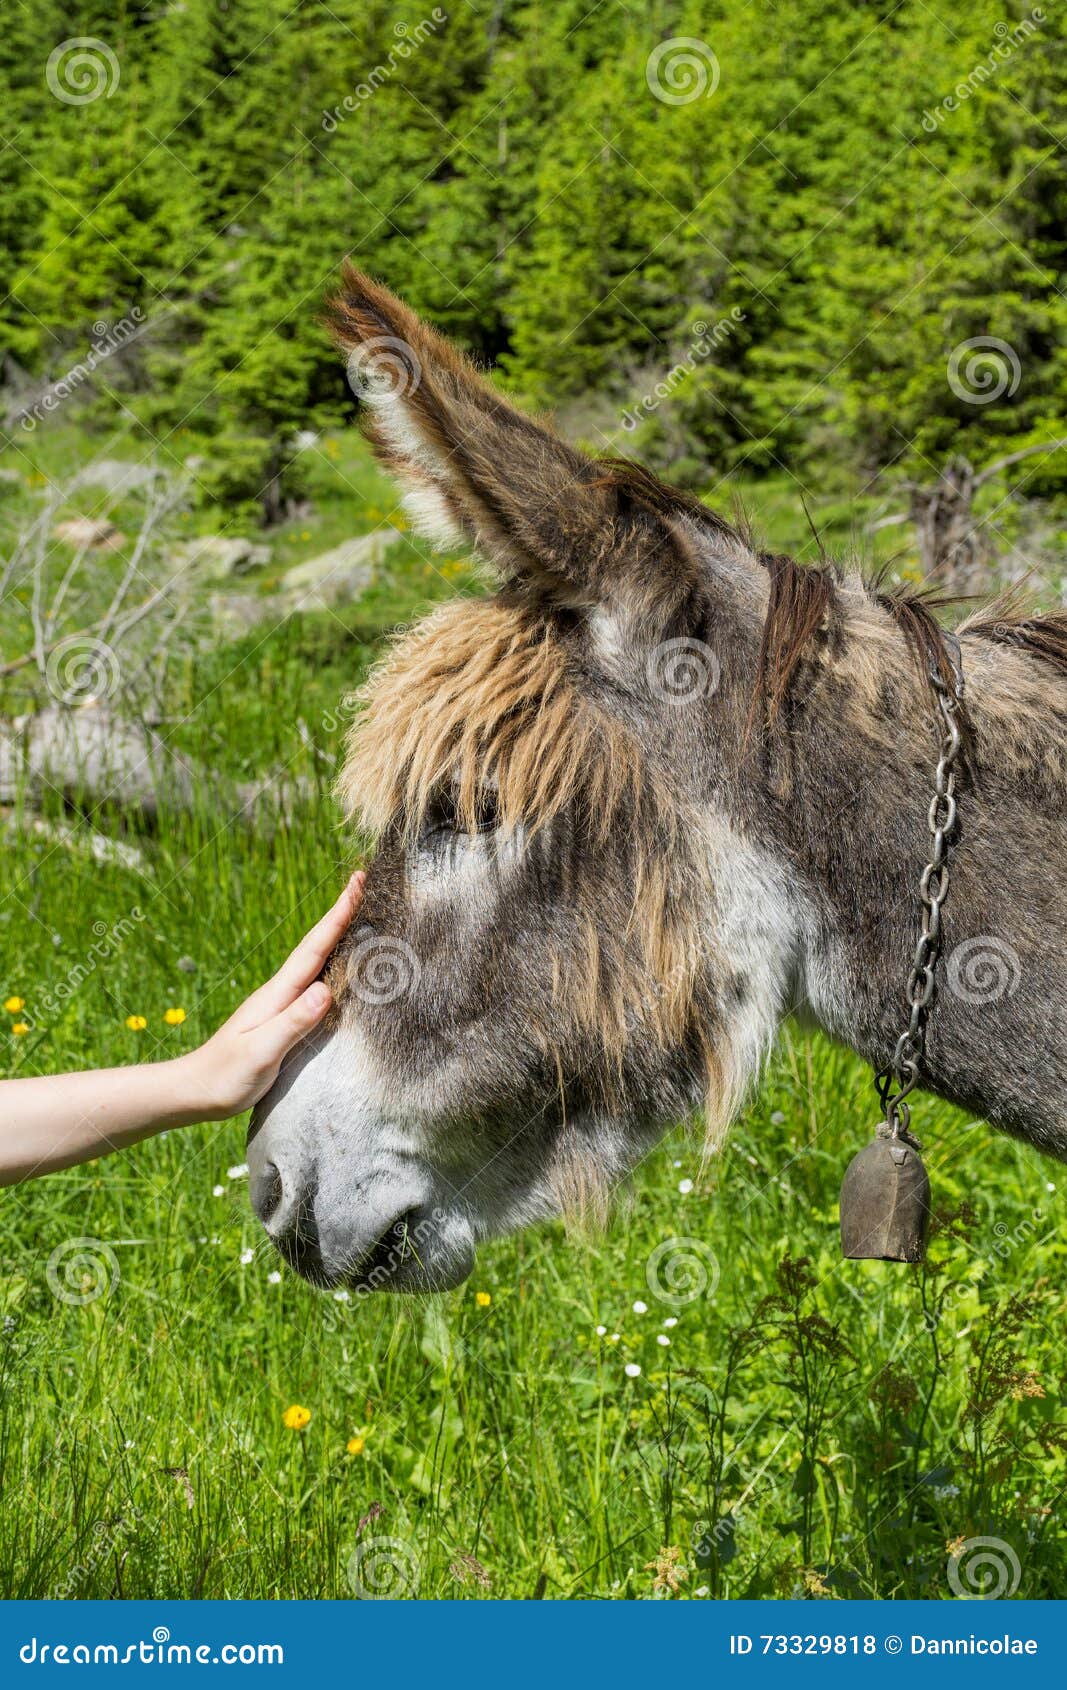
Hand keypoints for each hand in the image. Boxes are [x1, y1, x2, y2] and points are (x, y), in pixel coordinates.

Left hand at [182, 870, 363, 1119]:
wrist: (194, 1091)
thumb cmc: (225, 1076)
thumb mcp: (261, 1052)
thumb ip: (292, 1022)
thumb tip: (326, 990)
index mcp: (277, 995)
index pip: (314, 948)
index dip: (337, 916)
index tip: (357, 883)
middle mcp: (280, 992)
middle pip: (316, 945)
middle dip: (340, 913)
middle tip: (362, 882)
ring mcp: (280, 1004)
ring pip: (315, 961)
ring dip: (336, 934)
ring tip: (358, 913)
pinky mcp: (282, 1018)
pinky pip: (313, 982)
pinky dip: (330, 964)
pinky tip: (338, 967)